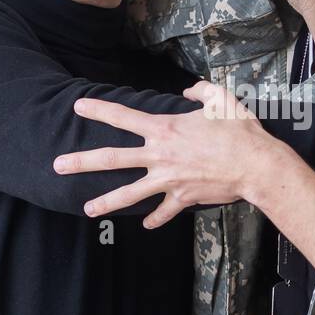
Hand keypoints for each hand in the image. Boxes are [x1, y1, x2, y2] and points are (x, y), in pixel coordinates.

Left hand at [53, 80, 276, 228]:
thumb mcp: (222, 99)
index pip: (123, 117)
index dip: (99, 109)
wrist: (256, 166)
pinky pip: (163, 211)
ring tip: (87, 210)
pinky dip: (155, 218)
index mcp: (165, 129)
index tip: (77, 106)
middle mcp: (160, 155)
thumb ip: (200, 91)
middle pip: (112, 159)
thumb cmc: (240, 131)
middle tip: (58, 166)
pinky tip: (147, 224)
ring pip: (129, 193)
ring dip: (106, 202)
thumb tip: (189, 90)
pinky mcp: (182, 198)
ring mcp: (168, 180)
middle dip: (82, 162)